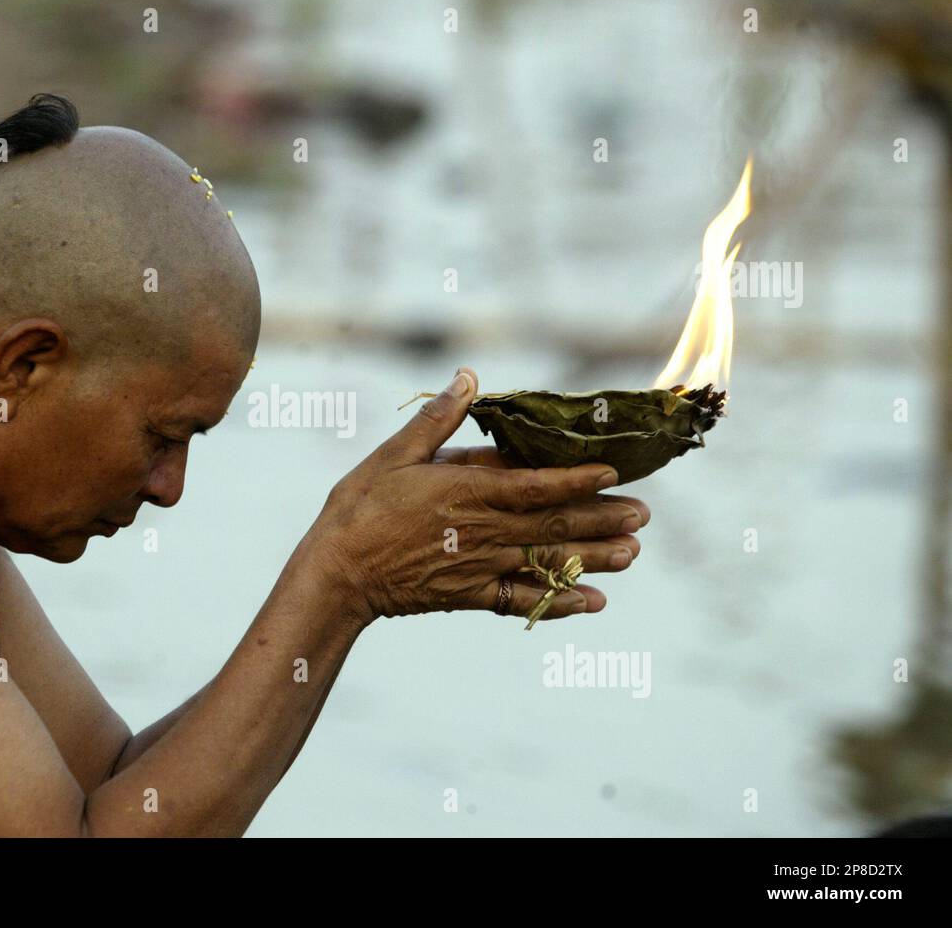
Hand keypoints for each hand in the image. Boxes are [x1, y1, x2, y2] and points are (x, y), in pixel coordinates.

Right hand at [309, 368, 649, 626]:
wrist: (337, 575)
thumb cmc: (359, 508)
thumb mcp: (393, 455)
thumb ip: (437, 420)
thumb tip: (469, 376)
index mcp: (467, 492)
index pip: (535, 484)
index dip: (577, 479)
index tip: (613, 473)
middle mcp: (483, 532)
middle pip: (554, 524)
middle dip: (601, 519)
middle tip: (643, 516)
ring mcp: (480, 567)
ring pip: (548, 563)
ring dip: (594, 559)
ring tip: (632, 555)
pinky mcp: (470, 596)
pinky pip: (523, 601)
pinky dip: (560, 603)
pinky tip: (594, 603)